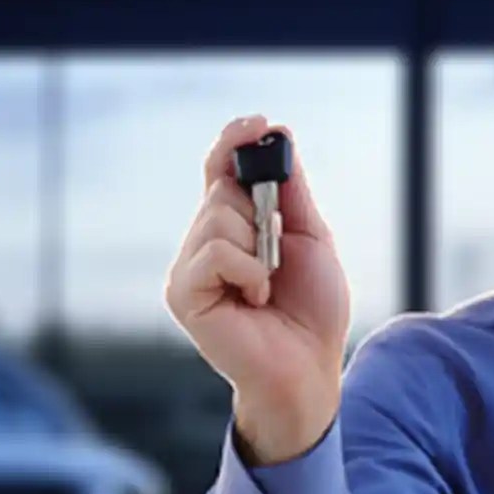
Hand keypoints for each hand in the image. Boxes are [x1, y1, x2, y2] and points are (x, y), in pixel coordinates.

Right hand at [165, 115, 350, 464]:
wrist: (308, 370)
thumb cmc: (311, 312)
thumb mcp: (311, 239)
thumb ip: (290, 193)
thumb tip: (277, 136)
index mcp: (233, 228)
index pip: (220, 169)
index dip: (234, 142)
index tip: (258, 124)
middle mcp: (204, 243)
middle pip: (222, 188)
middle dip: (263, 214)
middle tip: (280, 259)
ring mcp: (189, 268)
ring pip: (218, 216)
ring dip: (259, 248)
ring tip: (267, 285)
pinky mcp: (182, 293)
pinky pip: (215, 251)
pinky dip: (248, 270)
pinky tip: (255, 299)